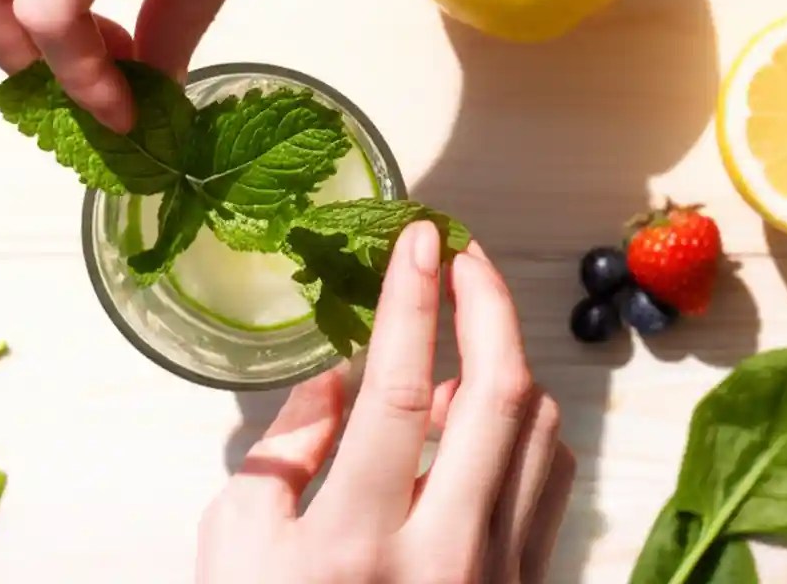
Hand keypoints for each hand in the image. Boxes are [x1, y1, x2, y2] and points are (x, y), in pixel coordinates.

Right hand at [198, 223, 575, 583]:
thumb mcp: (237, 537)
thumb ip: (288, 445)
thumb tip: (338, 372)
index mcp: (354, 541)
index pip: (401, 390)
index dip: (414, 300)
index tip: (420, 235)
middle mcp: (444, 557)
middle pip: (502, 397)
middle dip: (490, 305)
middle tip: (462, 258)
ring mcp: (496, 579)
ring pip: (539, 434)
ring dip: (507, 363)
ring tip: (463, 342)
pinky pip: (549, 483)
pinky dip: (526, 428)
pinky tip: (487, 416)